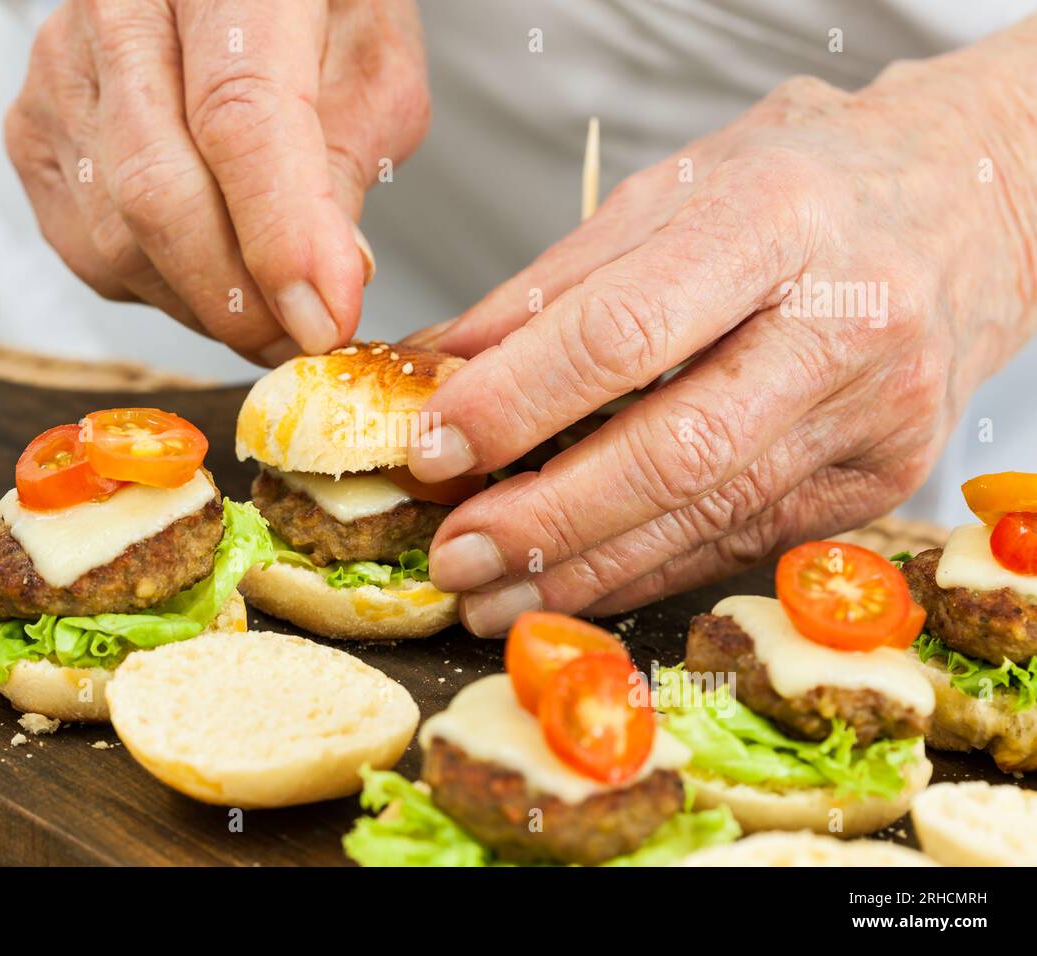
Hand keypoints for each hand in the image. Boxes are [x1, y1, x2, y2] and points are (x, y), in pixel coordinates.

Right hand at [5, 0, 428, 363]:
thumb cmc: (313, 5)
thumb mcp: (373, 59)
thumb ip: (350, 160)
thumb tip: (321, 286)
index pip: (238, 117)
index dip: (280, 237)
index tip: (324, 319)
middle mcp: (116, 10)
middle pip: (157, 194)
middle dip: (240, 301)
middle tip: (306, 338)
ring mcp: (59, 73)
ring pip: (117, 241)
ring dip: (205, 306)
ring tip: (270, 303)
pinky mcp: (33, 133)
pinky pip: (88, 253)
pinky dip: (160, 290)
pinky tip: (209, 269)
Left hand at [409, 29, 1036, 635]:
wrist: (972, 206)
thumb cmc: (807, 184)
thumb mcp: (675, 191)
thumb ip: (557, 285)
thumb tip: (443, 366)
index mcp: (777, 220)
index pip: (626, 330)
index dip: (516, 402)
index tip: (433, 447)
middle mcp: (843, 324)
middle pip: (674, 451)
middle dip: (545, 519)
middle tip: (452, 555)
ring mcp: (875, 417)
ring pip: (708, 518)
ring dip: (585, 569)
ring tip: (491, 593)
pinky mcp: (878, 481)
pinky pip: (742, 542)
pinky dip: (646, 569)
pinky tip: (575, 584)